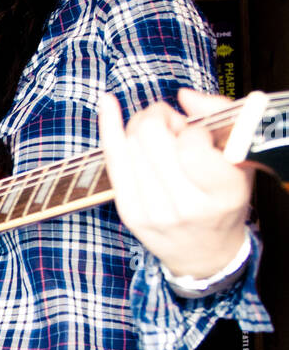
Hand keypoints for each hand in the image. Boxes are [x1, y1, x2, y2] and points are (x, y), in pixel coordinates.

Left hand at [97, 88, 253, 279]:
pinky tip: (108, 104)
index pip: (191, 145)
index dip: (190, 129)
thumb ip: (220, 118)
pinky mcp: (129, 212)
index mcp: (223, 192)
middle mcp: (187, 206)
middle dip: (159, 118)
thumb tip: (184, 97)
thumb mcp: (240, 160)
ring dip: (143, 128)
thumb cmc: (223, 199)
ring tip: (159, 141)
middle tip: (172, 128)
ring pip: (131, 143)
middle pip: (151, 137)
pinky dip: (109, 127)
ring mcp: (154, 212)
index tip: (195, 133)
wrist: (206, 252)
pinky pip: (112, 160)